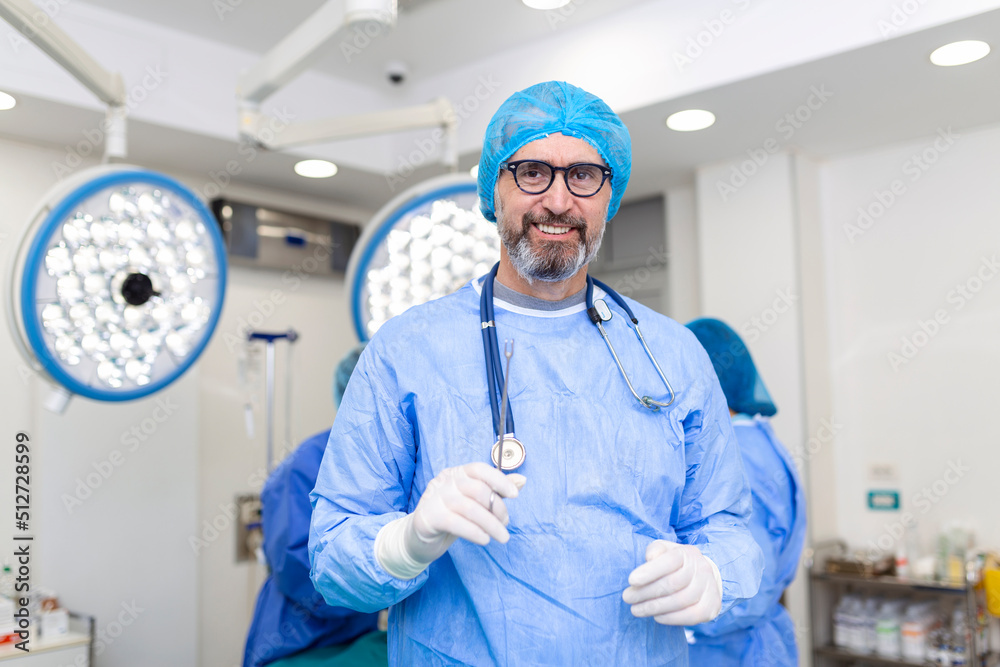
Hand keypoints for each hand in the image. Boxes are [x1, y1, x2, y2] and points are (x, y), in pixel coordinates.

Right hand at [404, 462, 525, 565]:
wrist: (419, 540)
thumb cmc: (452, 518)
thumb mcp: (475, 504)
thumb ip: (496, 492)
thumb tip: (522, 480)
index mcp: (457, 474)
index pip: (479, 469)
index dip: (499, 480)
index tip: (514, 495)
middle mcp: (445, 482)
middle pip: (477, 489)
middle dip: (497, 507)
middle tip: (505, 524)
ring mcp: (434, 498)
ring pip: (469, 507)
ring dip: (490, 524)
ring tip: (501, 537)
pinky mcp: (427, 517)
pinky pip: (455, 522)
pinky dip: (474, 531)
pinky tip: (484, 539)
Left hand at [622, 540, 721, 624]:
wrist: (706, 577)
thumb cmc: (676, 563)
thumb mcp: (665, 550)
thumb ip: (655, 550)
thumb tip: (649, 557)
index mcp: (687, 553)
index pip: (669, 561)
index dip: (650, 571)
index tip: (631, 580)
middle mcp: (701, 569)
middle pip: (672, 583)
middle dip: (646, 592)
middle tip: (627, 597)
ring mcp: (708, 589)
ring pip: (679, 601)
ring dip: (654, 607)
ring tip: (636, 609)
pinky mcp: (710, 607)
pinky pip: (690, 616)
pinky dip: (670, 618)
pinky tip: (655, 616)